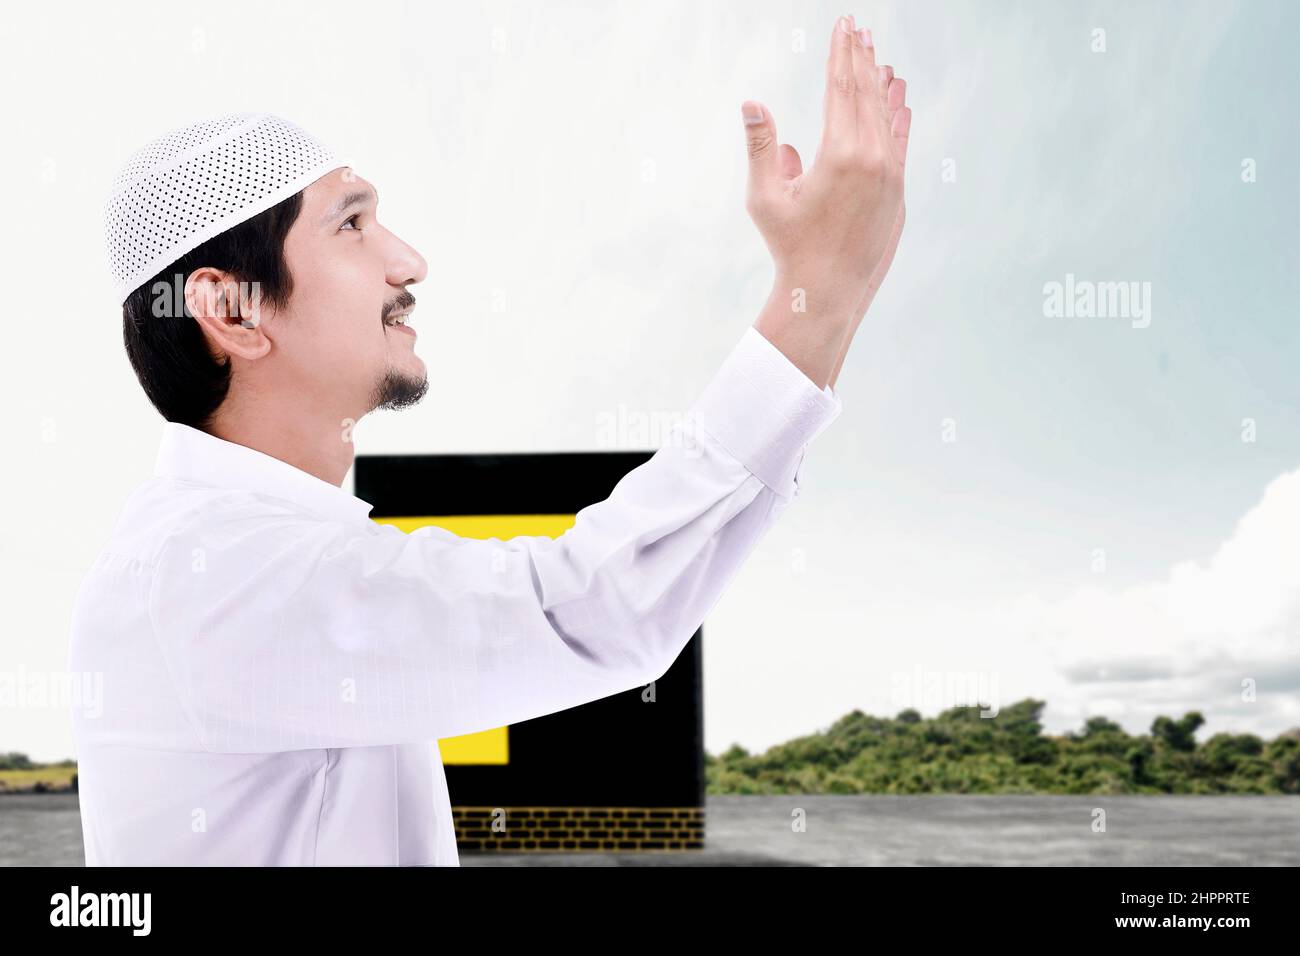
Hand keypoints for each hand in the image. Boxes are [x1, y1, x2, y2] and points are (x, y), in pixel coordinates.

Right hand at [742, 16, 908, 327]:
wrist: (828, 295)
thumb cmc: (790, 248)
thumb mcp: (765, 198)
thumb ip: (761, 146)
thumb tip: (751, 103)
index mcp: (841, 153)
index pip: (842, 87)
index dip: (841, 52)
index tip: (843, 25)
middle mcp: (874, 159)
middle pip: (868, 94)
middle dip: (862, 59)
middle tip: (860, 29)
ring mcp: (892, 177)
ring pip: (888, 118)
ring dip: (882, 86)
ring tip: (881, 60)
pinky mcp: (899, 195)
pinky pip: (899, 146)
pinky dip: (898, 121)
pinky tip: (899, 105)